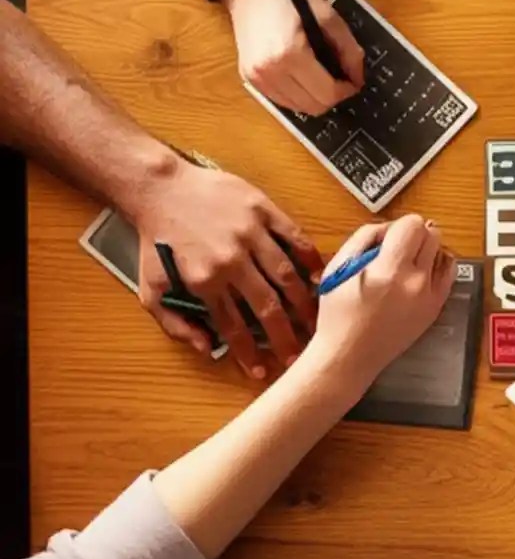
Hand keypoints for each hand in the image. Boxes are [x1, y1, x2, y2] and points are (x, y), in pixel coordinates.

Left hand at [135, 162, 323, 378]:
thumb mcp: (150, 288)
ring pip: (286, 275)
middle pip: (268, 306)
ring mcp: (250, 233)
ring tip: (315, 321)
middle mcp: (231, 260)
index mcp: (204, 280)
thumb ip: (175, 323)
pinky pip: (294, 237)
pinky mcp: (263, 210)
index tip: (263, 369)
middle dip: (286, 335)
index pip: (235, 326)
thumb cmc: (157, 239)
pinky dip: (310, 258)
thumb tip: (207, 347)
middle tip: (298, 354)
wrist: (159, 188)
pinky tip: (320, 276)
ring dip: (304, 302)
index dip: (251, 352)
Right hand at [216, 0, 364, 114]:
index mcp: (290, 53)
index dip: (346, 90)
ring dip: (315, 98)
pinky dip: (297, 95)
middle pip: (314, 106)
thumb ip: (348, 49)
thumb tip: (358, 78)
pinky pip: (282, 101)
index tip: (353, 81)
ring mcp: (256, 77)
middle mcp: (269, 71)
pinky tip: (303, 76)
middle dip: (333, 96)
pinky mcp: (249, 78)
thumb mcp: (327, 15)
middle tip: (340, 79)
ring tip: (321, 76)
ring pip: (298, 108)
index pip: (327, 93)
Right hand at [312, 215, 454, 383]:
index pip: (413, 225)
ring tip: (406, 264)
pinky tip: (418, 275)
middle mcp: (415, 283)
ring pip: (443, 253)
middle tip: (397, 249)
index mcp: (388, 270)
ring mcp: (429, 297)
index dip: (399, 225)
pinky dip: (436, 269)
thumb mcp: (339, 266)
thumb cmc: (339, 314)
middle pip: (431, 235)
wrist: (350, 355)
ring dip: (427, 251)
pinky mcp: (435, 309)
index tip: (389, 236)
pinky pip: (448, 275)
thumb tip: (389, 226)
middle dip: (414, 235)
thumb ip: (365, 237)